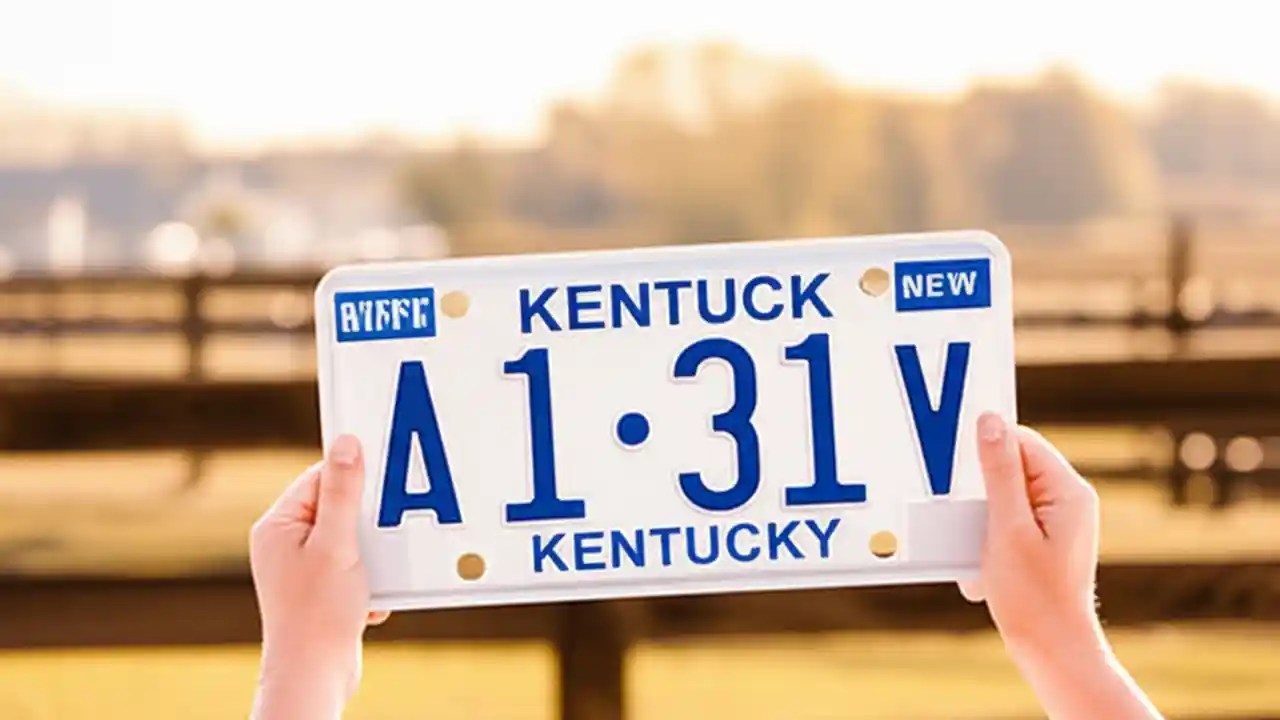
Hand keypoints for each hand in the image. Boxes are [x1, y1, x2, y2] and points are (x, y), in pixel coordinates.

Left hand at [249, 435, 388, 718]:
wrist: (315, 675)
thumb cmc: (318, 614)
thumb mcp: (337, 544)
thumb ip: (343, 493)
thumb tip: (346, 444)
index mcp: (277, 526)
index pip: (319, 478)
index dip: (353, 481)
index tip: (382, 488)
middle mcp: (284, 544)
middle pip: (338, 508)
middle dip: (365, 526)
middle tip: (376, 540)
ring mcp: (301, 568)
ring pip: (350, 539)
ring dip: (370, 556)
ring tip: (367, 576)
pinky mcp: (319, 589)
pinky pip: (353, 566)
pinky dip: (368, 579)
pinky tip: (366, 598)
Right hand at [960, 413, 1160, 718]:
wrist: (1051, 649)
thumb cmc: (1032, 596)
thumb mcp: (1007, 528)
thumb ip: (998, 471)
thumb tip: (989, 421)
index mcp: (1069, 491)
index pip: (1022, 441)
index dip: (987, 451)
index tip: (958, 473)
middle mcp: (1069, 500)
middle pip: (1013, 467)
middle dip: (983, 491)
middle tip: (973, 520)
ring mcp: (1059, 520)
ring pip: (1006, 494)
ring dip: (984, 517)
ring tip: (984, 550)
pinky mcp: (1045, 538)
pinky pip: (1009, 518)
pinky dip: (990, 535)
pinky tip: (987, 563)